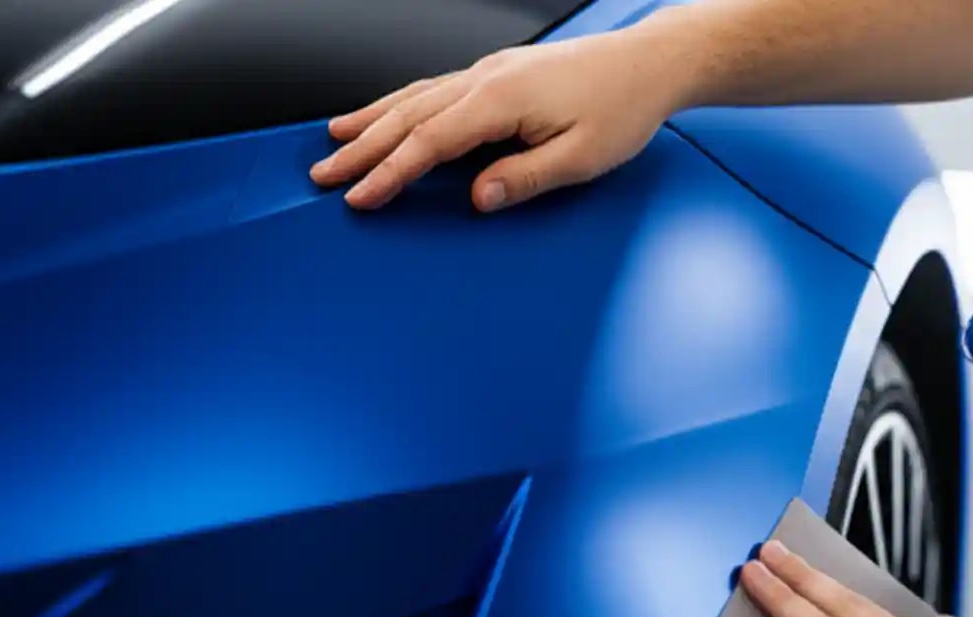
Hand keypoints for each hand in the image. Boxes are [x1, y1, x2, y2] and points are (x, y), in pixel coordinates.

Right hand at [308, 21, 696, 211]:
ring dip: (373, 119)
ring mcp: (490, 71)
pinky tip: (390, 112)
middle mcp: (487, 78)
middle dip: (362, 148)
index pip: (429, 143)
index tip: (359, 198)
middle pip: (409, 116)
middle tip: (324, 175)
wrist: (649, 62)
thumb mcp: (582, 157)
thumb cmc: (623, 107)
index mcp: (502, 99)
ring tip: (337, 139)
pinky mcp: (499, 72)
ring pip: (416, 95)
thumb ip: (525, 178)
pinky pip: (435, 87)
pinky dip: (402, 103)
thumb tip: (478, 198)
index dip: (390, 173)